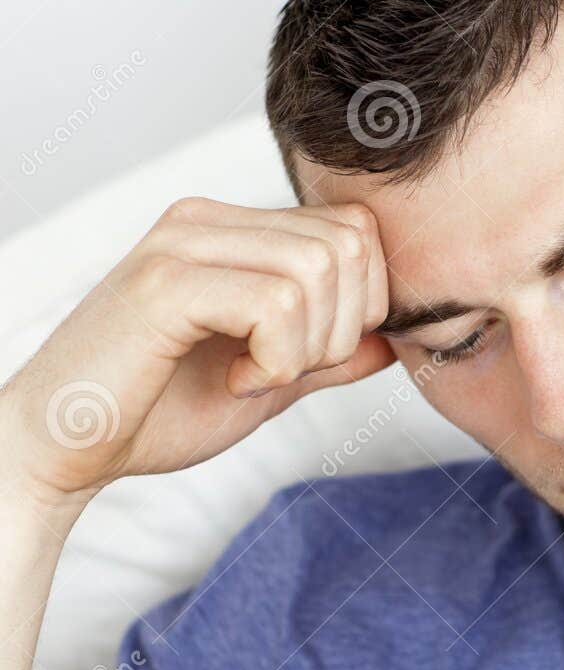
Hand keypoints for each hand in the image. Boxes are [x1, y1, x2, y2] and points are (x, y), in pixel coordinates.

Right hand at [2, 196, 397, 505]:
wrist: (65, 449)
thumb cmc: (154, 414)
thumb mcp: (264, 384)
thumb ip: (325, 357)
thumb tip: (391, 341)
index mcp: (232, 231)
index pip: (354, 230)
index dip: (362, 304)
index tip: (308, 357)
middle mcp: (207, 219)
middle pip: (349, 244)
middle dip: (342, 327)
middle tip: (284, 371)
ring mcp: (183, 243)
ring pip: (320, 268)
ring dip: (308, 347)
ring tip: (254, 376)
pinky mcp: (166, 283)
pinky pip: (276, 304)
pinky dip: (276, 360)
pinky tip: (235, 380)